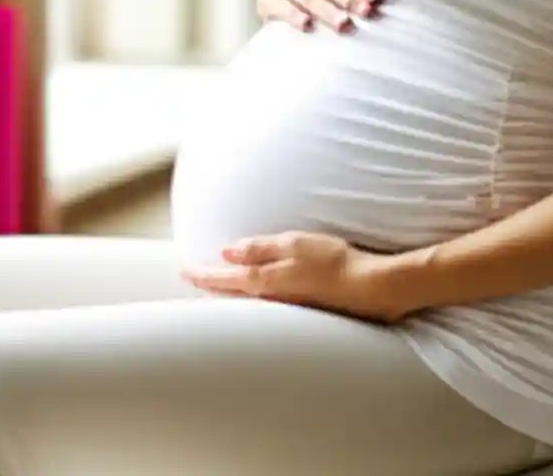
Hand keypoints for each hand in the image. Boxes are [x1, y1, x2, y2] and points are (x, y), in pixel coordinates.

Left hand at [181, 231, 411, 323]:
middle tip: (192, 277)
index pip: (221, 279)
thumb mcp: (292, 244)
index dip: (200, 274)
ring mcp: (285, 307)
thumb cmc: (333, 261)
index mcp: (262, 282)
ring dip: (230, 290)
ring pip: (246, 299)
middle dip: (211, 285)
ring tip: (216, 282)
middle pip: (230, 294)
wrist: (370, 289)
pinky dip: (252, 294)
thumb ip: (258, 247)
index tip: (182, 271)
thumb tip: (226, 251)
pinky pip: (266, 302)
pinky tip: (256, 289)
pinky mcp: (300, 308)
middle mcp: (269, 300)